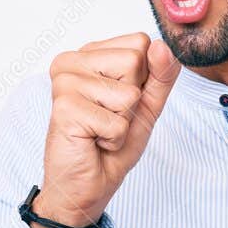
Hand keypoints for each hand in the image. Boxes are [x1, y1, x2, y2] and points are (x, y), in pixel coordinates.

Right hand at [34, 33, 179, 227]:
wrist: (87, 185)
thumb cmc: (111, 145)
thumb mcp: (147, 105)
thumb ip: (160, 75)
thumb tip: (162, 45)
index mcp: (89, 53)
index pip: (141, 42)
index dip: (144, 78)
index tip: (120, 100)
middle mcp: (71, 61)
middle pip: (135, 60)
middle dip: (134, 99)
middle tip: (109, 117)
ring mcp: (65, 82)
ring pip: (129, 93)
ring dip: (124, 122)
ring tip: (100, 130)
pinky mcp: (65, 108)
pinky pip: (117, 122)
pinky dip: (114, 139)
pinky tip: (93, 141)